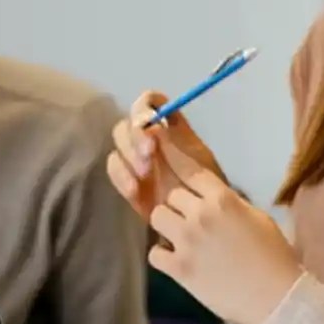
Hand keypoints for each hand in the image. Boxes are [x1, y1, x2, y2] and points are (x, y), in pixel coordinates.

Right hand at [107, 91, 224, 220]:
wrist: (204, 221)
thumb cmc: (209, 191)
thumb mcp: (201, 163)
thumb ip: (178, 144)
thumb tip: (155, 127)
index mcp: (170, 127)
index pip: (150, 102)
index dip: (144, 107)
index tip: (150, 122)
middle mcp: (148, 139)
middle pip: (127, 125)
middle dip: (135, 137)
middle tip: (149, 153)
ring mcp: (135, 160)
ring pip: (118, 146)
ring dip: (129, 156)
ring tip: (145, 174)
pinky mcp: (127, 181)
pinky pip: (114, 172)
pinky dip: (122, 178)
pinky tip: (135, 190)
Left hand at [110, 93, 300, 323]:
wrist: (277, 299)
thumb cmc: (275, 258)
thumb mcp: (257, 218)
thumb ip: (229, 204)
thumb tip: (211, 197)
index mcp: (223, 199)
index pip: (190, 170)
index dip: (177, 166)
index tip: (163, 155)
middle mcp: (201, 215)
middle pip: (171, 196)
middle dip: (179, 208)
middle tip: (191, 224)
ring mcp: (188, 241)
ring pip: (157, 218)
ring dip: (167, 228)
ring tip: (182, 241)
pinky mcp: (179, 268)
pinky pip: (154, 253)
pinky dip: (163, 258)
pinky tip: (178, 263)